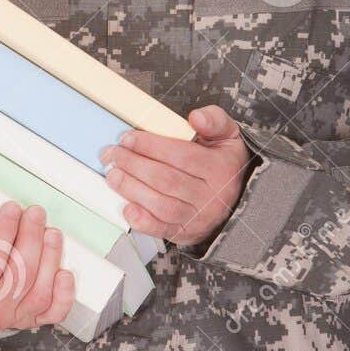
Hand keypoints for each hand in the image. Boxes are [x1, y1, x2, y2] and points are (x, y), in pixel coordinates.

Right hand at [0, 202, 75, 329]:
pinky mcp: (35, 318)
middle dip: (31, 239)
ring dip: (49, 259)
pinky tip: (65, 272)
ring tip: (51, 233)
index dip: (4, 232)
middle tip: (35, 213)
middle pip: (19, 275)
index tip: (12, 208)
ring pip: (39, 292)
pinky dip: (64, 295)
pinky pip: (54, 312)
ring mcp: (16, 316)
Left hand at [98, 104, 250, 245]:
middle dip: (134, 165)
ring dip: (132, 189)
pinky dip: (142, 221)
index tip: (128, 138)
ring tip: (112, 175)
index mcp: (220, 168)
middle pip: (167, 180)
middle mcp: (211, 196)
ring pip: (162, 205)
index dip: (151, 146)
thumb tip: (196, 117)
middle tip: (113, 154)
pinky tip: (126, 207)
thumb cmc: (224, 163)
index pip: (181, 155)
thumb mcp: (228, 136)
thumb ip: (214, 120)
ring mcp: (199, 217)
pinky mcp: (186, 233)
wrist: (236, 200)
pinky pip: (162, 229)